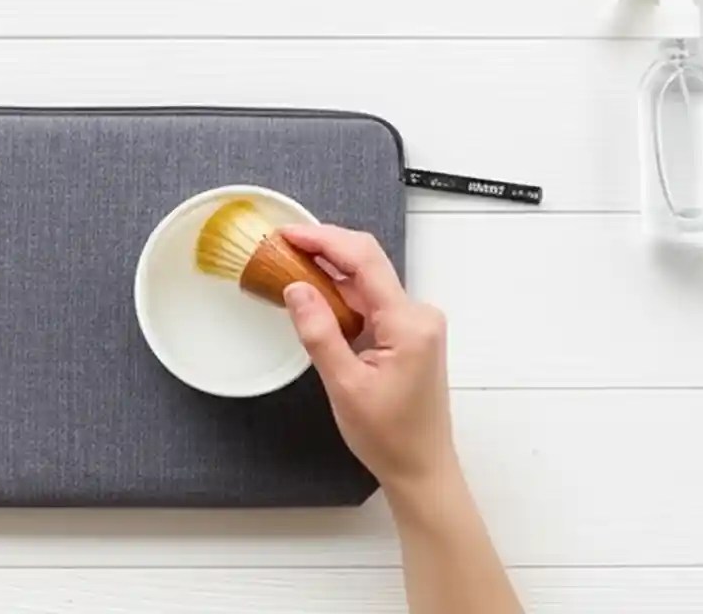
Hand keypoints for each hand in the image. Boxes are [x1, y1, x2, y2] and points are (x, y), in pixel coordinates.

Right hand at [279, 224, 456, 493]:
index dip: (324, 240)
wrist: (422, 468)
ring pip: (367, 284)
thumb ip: (319, 332)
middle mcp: (418, 315)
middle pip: (367, 265)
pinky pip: (372, 303)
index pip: (364, 261)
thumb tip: (296, 288)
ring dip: (331, 274)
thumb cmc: (388, 436)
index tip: (287, 234)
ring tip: (289, 268)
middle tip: (281, 247)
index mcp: (408, 323)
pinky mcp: (409, 335)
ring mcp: (416, 324)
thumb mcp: (344, 385)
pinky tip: (315, 296)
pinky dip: (342, 296)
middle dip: (324, 249)